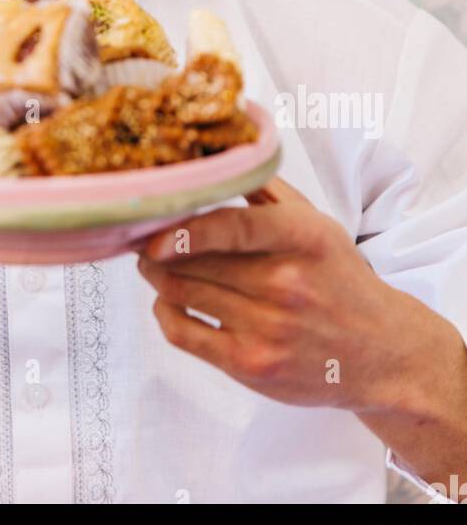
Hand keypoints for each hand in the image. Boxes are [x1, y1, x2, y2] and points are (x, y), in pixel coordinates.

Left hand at [134, 176, 428, 411]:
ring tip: (152, 263)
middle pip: (195, 260)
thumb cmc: (340, 279)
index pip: (233, 226)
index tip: (153, 228)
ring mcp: (268, 328)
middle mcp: (285, 283)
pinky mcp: (251, 365)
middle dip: (158, 248)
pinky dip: (164, 313)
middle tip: (143, 237)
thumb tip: (218, 160)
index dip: (185, 228)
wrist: (381, 354)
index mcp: (303, 238)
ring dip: (157, 275)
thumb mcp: (318, 225)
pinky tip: (166, 301)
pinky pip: (184, 334)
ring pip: (183, 292)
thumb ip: (268, 191)